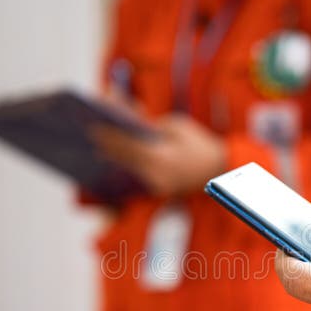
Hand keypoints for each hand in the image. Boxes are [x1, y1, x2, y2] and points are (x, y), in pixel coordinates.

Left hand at [91, 114, 225, 196]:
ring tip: (96, 142)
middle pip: (123, 157)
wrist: (222, 171)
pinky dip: (126, 162)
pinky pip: (136, 173)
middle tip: (88, 131)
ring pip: (127, 167)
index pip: (127, 145)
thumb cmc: (200, 145)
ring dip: (114, 154)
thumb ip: (150, 125)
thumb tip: (126, 122)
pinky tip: (113, 153)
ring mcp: (156, 185)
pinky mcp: (158, 188)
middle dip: (107, 143)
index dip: (108, 134)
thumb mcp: (176, 126)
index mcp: (161, 159)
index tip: (91, 124)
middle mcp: (155, 176)